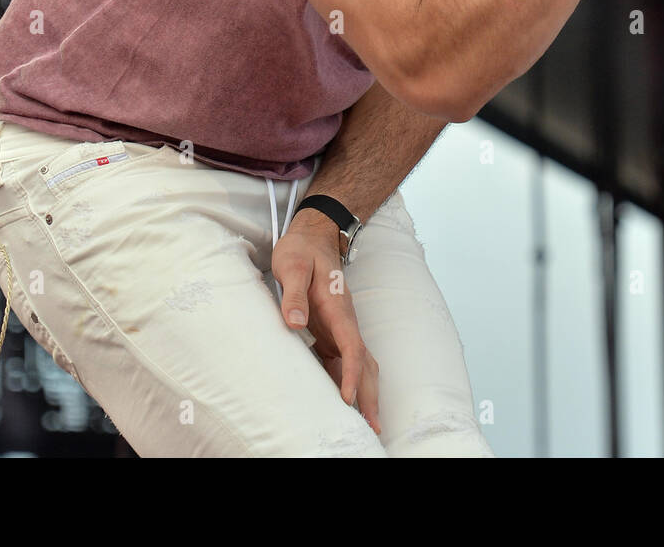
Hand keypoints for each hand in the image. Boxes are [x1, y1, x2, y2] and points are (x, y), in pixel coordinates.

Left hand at [270, 216, 381, 436]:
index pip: (352, 347)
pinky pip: (345, 361)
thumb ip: (293, 293)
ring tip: (367, 423)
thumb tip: (294, 322)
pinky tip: (344, 403)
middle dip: (370, 395)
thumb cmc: (301, 250)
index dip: (351, 374)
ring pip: (360, 364)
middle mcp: (345, 321)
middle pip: (365, 363)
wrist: (313, 234)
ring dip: (366, 392)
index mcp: (338, 308)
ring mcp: (340, 327)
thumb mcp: (291, 266)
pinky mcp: (332, 330)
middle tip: (373, 428)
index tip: (347, 400)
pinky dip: (350, 382)